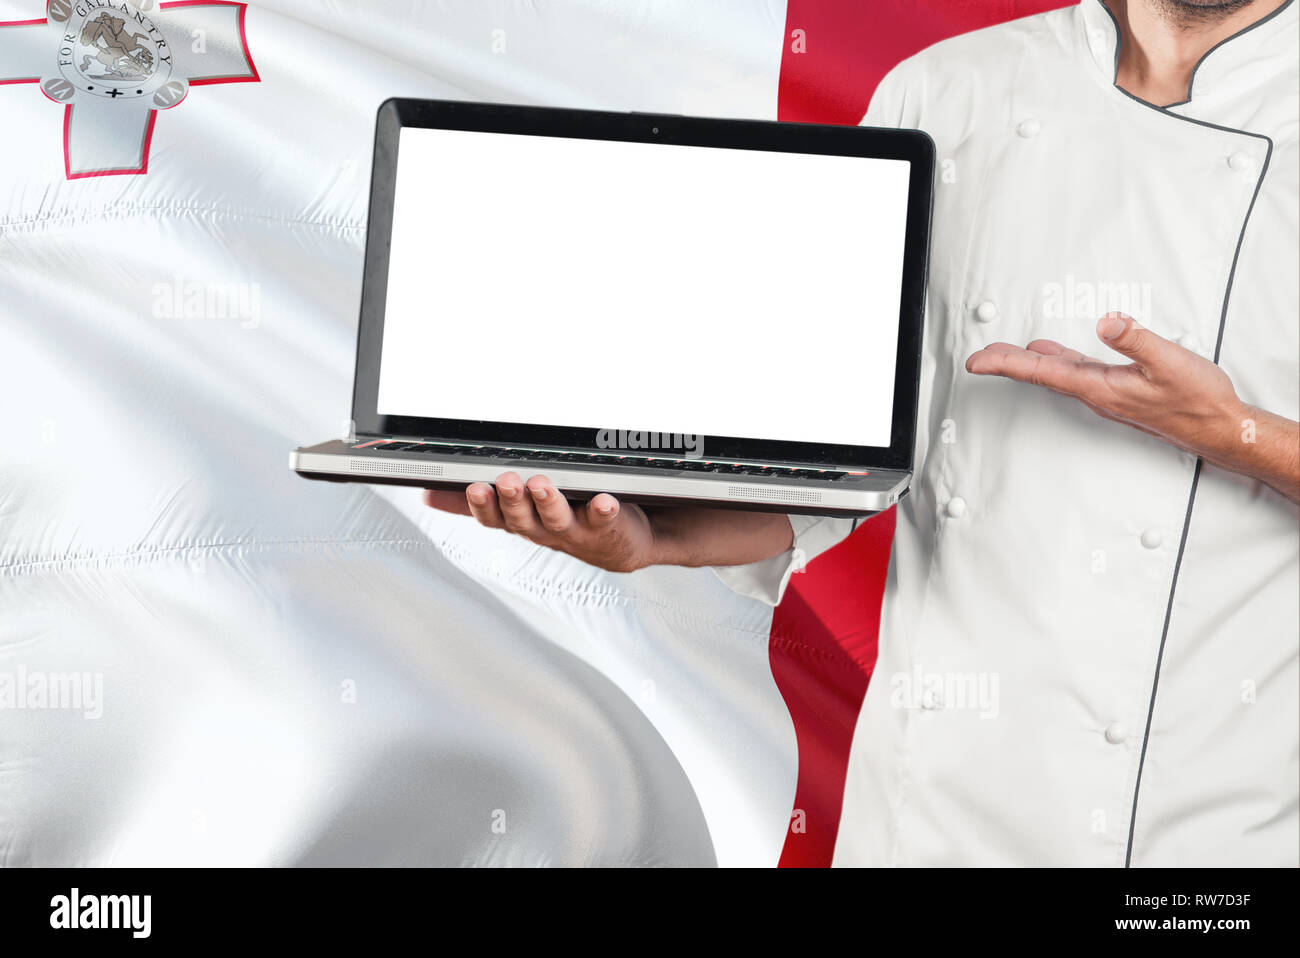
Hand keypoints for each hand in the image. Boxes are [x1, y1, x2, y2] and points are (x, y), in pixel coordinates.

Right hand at [424, 471, 793, 571]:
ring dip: (550, 503)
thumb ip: (478, 505)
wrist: (621, 542)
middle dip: (513, 500)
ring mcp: (578, 531)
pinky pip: (606, 519)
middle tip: (507, 481)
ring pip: (558, 519)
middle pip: (523, 518)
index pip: (493, 517)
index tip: (474, 487)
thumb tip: (429, 496)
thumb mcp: (518, 515)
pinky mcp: (609, 527)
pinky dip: (605, 510)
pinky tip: (604, 499)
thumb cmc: (567, 521)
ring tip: (544, 484)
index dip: (482, 506)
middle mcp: (546, 530)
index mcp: (522, 523)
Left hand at [966, 312, 1299, 501]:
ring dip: (1028, 362)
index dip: (1006, 364)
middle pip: (1041, 374)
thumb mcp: (1169, 363)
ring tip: (1004, 352)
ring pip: (1057, 373)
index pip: (1041, 372)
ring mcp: (1106, 392)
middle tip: (980, 356)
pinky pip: (1077, 372)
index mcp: (1099, 387)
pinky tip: (1052, 353)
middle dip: (1007, 363)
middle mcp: (1096, 392)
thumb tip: (1107, 322)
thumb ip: (1136, 340)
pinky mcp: (1118, 389)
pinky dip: (1057, 360)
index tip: (978, 361)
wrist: (1220, 428)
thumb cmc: (1198, 401)